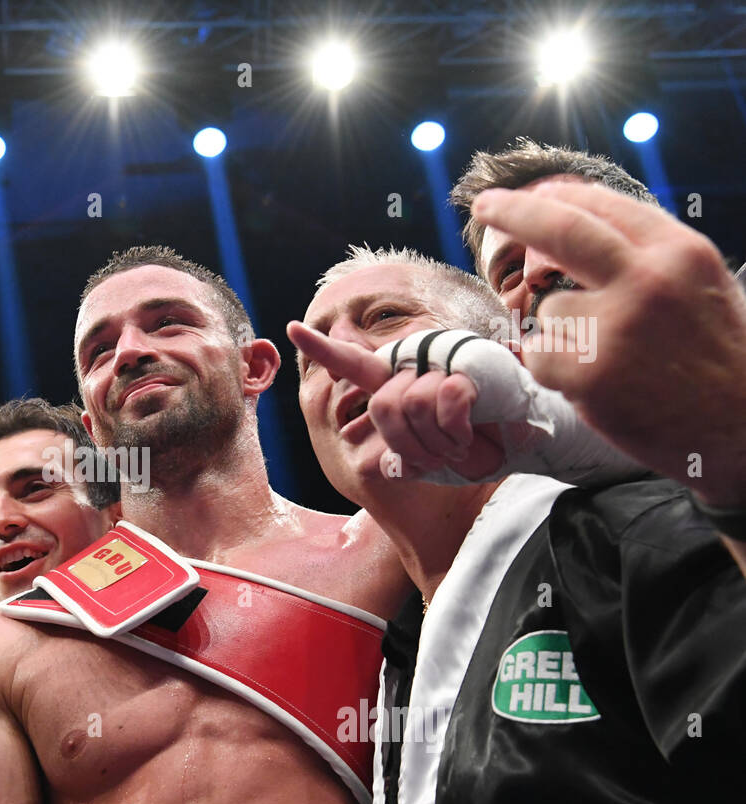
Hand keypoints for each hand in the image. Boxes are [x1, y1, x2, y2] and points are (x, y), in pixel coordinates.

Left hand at [287, 322, 506, 480]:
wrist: (525, 448)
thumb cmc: (475, 449)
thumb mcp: (429, 457)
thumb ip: (400, 454)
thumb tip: (380, 463)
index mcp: (401, 381)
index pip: (354, 363)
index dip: (321, 349)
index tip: (291, 328)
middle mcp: (417, 363)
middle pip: (380, 406)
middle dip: (408, 444)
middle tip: (440, 454)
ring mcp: (443, 360)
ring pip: (410, 406)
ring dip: (436, 441)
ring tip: (459, 442)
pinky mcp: (470, 366)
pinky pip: (443, 402)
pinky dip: (456, 430)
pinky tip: (473, 430)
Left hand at [473, 182, 745, 505]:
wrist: (740, 431)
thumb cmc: (716, 360)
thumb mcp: (699, 287)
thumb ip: (645, 258)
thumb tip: (578, 223)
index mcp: (679, 253)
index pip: (604, 208)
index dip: (559, 199)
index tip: (531, 194)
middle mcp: (648, 280)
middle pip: (560, 230)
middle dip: (513, 212)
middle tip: (483, 206)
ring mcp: (616, 326)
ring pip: (548, 309)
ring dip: (562, 333)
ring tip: (610, 360)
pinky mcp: (588, 373)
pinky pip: (540, 355)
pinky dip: (555, 370)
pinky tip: (598, 384)